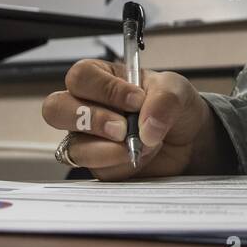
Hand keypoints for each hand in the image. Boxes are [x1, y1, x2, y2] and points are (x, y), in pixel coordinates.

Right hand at [42, 59, 233, 180]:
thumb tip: (146, 128)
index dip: (105, 89)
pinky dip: (119, 164)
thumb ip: (165, 100)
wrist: (190, 141)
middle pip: (55, 109)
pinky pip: (94, 169)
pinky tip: (138, 157)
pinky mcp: (98, 165)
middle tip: (123, 128)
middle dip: (90, 120)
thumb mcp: (177, 91)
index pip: (82, 76)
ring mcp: (88, 139)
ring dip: (108, 148)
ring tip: (138, 144)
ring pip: (72, 146)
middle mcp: (87, 106)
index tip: (137, 100)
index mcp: (102, 78)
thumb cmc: (175, 107)